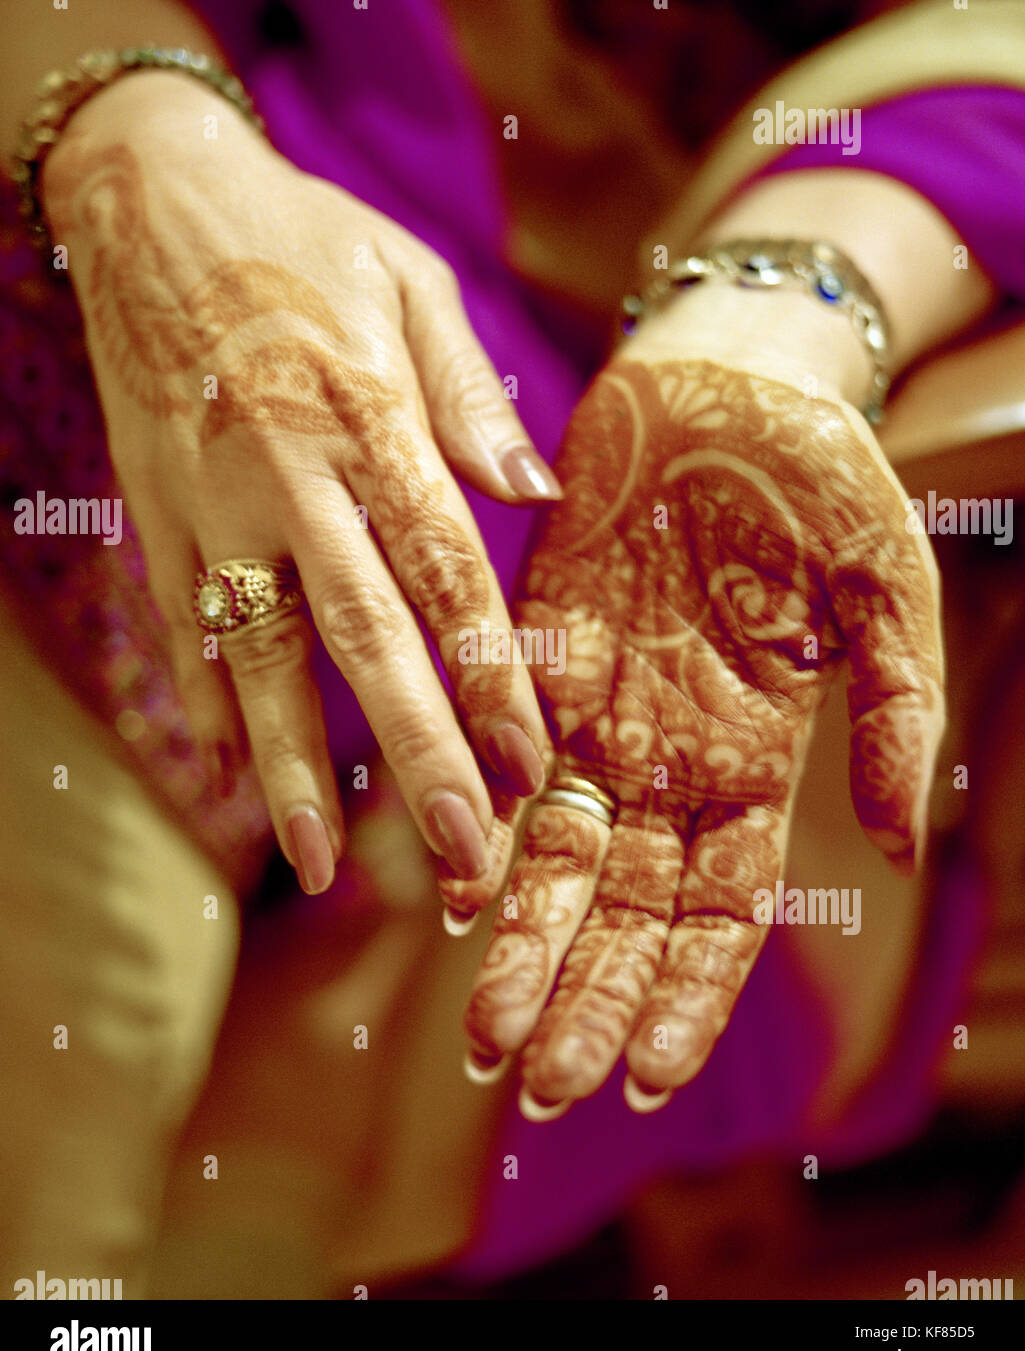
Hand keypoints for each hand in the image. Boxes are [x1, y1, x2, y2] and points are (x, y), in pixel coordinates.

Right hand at [41, 70, 557, 892]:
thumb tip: (538, 488)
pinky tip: (230, 773)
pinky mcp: (155, 508)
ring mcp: (210, 499)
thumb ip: (471, 397)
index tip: (529, 766)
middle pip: (362, 637)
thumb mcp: (411, 281)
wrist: (149, 196)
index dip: (489, 675)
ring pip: (256, 653)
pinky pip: (181, 621)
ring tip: (318, 862)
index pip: (445, 572)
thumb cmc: (302, 237)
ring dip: (291, 764)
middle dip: (416, 752)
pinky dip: (204, 699)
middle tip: (459, 855)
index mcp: (368, 417)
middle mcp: (288, 473)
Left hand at [448, 344, 943, 1117]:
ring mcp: (601, 711)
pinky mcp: (536, 654)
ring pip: (559, 856)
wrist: (726, 379)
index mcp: (760, 758)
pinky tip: (453, 896)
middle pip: (628, 907)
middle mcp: (673, 756)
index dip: (687, 995)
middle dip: (586, 998)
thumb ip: (898, 716)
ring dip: (525, 947)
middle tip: (536, 1087)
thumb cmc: (823, 477)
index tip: (646, 1081)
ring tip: (483, 1040)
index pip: (723, 909)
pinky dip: (482, 827)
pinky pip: (505, 757)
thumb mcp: (888, 591)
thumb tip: (900, 843)